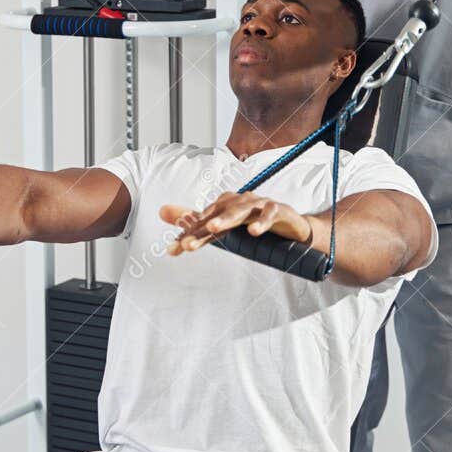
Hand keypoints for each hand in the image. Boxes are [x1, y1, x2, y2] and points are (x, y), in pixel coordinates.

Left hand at [157, 192, 320, 256]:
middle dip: (202, 228)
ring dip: (227, 218)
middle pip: (218, 214)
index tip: (173, 249)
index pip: (203, 221)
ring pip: (241, 210)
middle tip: (188, 243)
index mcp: (224, 205)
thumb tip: (161, 212)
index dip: (189, 234)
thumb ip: (194, 222)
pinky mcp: (278, 209)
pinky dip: (262, 221)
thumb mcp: (222, 224)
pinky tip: (254, 231)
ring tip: (214, 228)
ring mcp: (258, 204)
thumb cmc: (253, 221)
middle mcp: (238, 202)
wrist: (290, 223)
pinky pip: (269, 213)